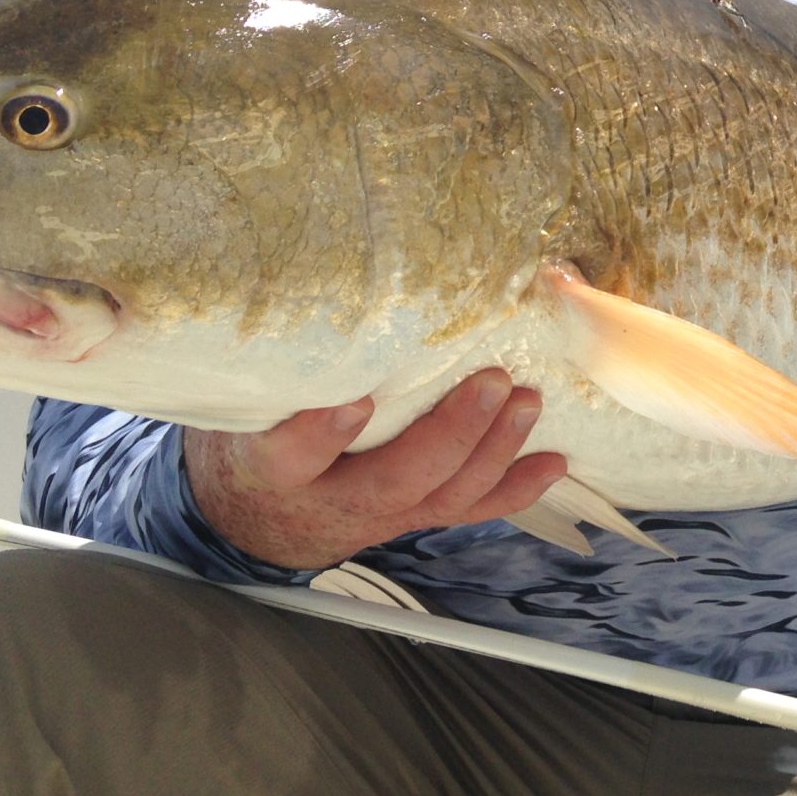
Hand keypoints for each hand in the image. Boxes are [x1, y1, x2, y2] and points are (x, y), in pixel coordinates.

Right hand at [182, 368, 565, 569]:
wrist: (255, 512)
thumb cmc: (254, 432)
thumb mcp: (243, 402)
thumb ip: (277, 365)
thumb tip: (311, 279)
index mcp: (273, 467)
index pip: (290, 455)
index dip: (322, 434)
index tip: (355, 400)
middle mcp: (330, 499)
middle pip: (393, 480)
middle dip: (449, 435)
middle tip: (490, 382)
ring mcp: (378, 514)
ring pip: (440, 496)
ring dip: (493, 451)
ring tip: (528, 402)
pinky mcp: (411, 516)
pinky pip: (466, 510)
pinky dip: (515, 489)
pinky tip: (553, 462)